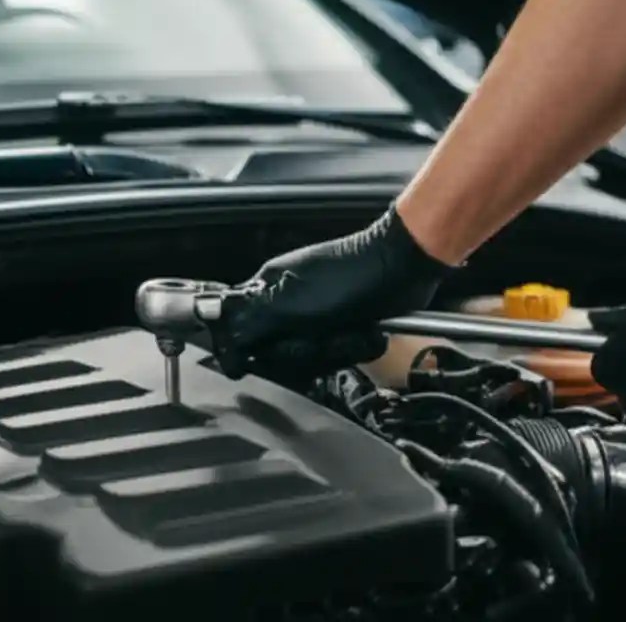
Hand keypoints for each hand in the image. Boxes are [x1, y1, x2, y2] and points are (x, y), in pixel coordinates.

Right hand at [214, 205, 452, 385]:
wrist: (402, 268)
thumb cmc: (350, 275)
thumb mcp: (288, 302)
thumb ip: (250, 322)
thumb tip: (223, 344)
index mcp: (269, 290)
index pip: (242, 333)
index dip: (257, 350)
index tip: (270, 354)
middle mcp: (290, 303)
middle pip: (280, 352)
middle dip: (306, 351)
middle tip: (322, 335)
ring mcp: (318, 315)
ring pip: (311, 358)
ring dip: (336, 350)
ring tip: (350, 331)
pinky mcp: (345, 325)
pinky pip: (340, 354)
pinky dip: (356, 346)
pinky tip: (365, 334)